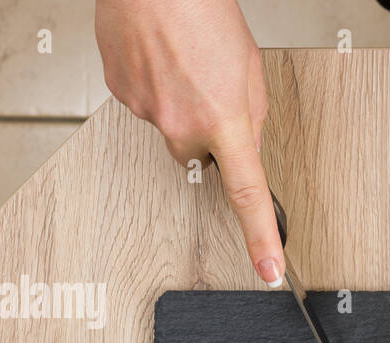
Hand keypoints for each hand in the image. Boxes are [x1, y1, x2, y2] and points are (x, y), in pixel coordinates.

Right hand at [95, 0, 282, 285]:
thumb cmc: (201, 9)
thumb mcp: (249, 66)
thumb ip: (252, 117)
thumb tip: (247, 149)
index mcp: (225, 122)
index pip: (248, 195)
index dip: (261, 237)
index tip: (269, 270)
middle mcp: (182, 126)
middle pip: (201, 155)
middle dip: (210, 132)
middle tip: (210, 88)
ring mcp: (146, 113)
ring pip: (172, 127)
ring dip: (181, 103)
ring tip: (184, 60)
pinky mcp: (120, 95)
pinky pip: (145, 103)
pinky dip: (155, 84)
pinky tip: (159, 56)